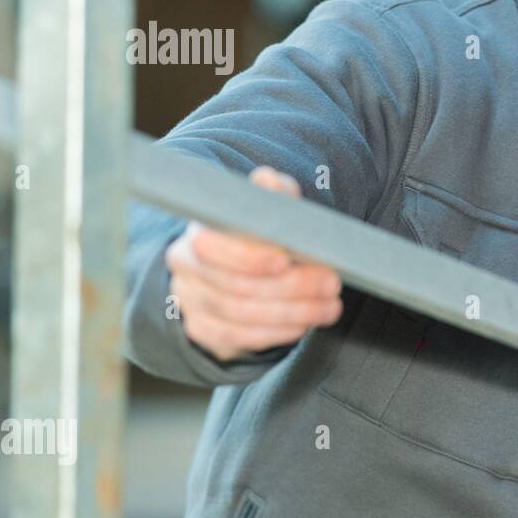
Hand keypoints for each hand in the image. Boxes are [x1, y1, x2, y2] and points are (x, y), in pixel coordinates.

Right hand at [165, 165, 343, 362]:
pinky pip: (241, 337)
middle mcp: (186, 266)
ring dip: (293, 312)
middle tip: (331, 283)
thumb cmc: (259, 234)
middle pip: (234, 285)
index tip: (286, 259)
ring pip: (241, 314)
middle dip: (290, 286)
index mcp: (199, 230)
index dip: (248, 256)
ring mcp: (191, 301)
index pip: (211, 246)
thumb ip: (272, 195)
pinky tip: (305, 323)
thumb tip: (268, 180)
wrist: (240, 270)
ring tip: (329, 306)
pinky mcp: (204, 330)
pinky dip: (278, 332)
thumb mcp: (267, 208)